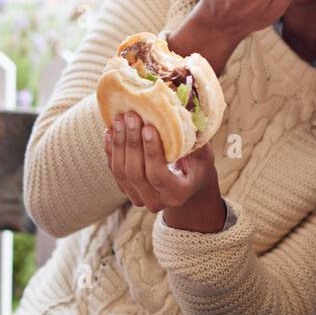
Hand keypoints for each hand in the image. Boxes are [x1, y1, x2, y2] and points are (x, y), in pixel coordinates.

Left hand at [104, 110, 221, 218]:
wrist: (187, 183)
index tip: (148, 127)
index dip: (150, 151)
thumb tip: (187, 113)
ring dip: (119, 143)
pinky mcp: (126, 190)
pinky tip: (111, 131)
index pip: (157, 175)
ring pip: (120, 172)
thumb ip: (196, 140)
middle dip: (131, 142)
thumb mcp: (204, 155)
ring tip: (120, 119)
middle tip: (131, 116)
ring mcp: (139, 198)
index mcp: (177, 193)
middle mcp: (156, 201)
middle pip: (135, 173)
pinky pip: (113, 171)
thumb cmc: (198, 165)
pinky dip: (111, 149)